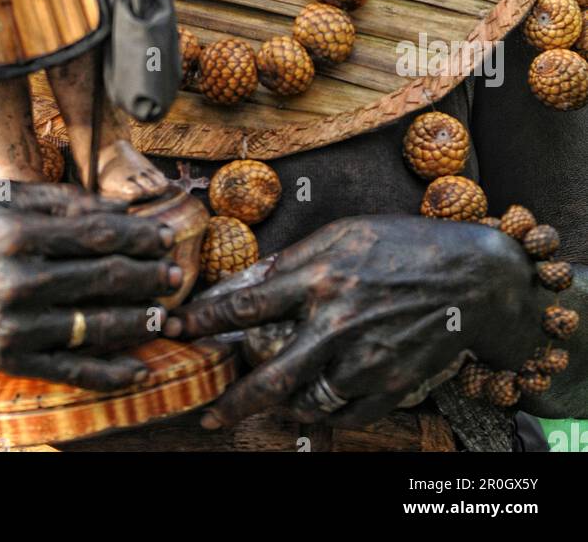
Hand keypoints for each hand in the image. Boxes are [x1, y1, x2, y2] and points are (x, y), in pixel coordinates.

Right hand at [0, 181, 181, 391]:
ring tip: (166, 315)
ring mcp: (14, 324)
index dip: (138, 236)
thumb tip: (111, 206)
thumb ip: (53, 199)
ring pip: (92, 325)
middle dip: (148, 277)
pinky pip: (67, 369)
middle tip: (178, 275)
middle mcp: (19, 280)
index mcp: (17, 233)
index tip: (166, 236)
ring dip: (138, 321)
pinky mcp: (7, 358)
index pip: (96, 235)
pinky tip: (137, 368)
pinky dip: (106, 372)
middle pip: (102, 279)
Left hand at [165, 215, 536, 428]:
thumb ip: (292, 262)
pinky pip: (346, 415)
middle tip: (208, 417)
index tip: (178, 331)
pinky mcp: (391, 385)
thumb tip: (246, 283)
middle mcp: (337, 322)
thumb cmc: (402, 245)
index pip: (245, 306)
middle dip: (233, 401)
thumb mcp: (342, 233)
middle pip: (270, 375)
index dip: (204, 322)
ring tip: (266, 407)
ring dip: (282, 408)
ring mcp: (365, 359)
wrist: (472, 277)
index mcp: (319, 277)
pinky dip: (326, 414)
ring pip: (307, 402)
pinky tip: (315, 408)